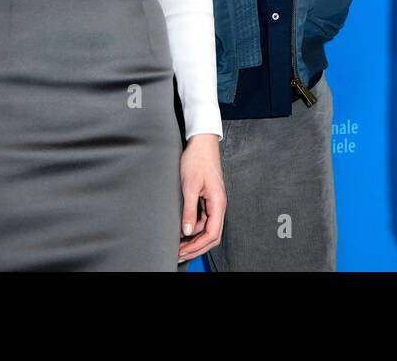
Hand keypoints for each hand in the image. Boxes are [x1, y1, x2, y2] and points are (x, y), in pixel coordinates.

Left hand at [178, 133, 224, 262]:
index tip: (182, 251)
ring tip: (177, 246)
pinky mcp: (208, 199)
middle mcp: (219, 205)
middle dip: (197, 248)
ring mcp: (214, 203)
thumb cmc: (197, 160)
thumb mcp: (190, 185)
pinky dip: (194, 229)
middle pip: (212, 235)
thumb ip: (189, 209)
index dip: (197, 246)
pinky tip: (182, 232)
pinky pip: (204, 220)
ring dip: (194, 240)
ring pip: (208, 229)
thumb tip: (187, 231)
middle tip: (178, 254)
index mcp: (218, 202)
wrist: (202, 143)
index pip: (212, 233)